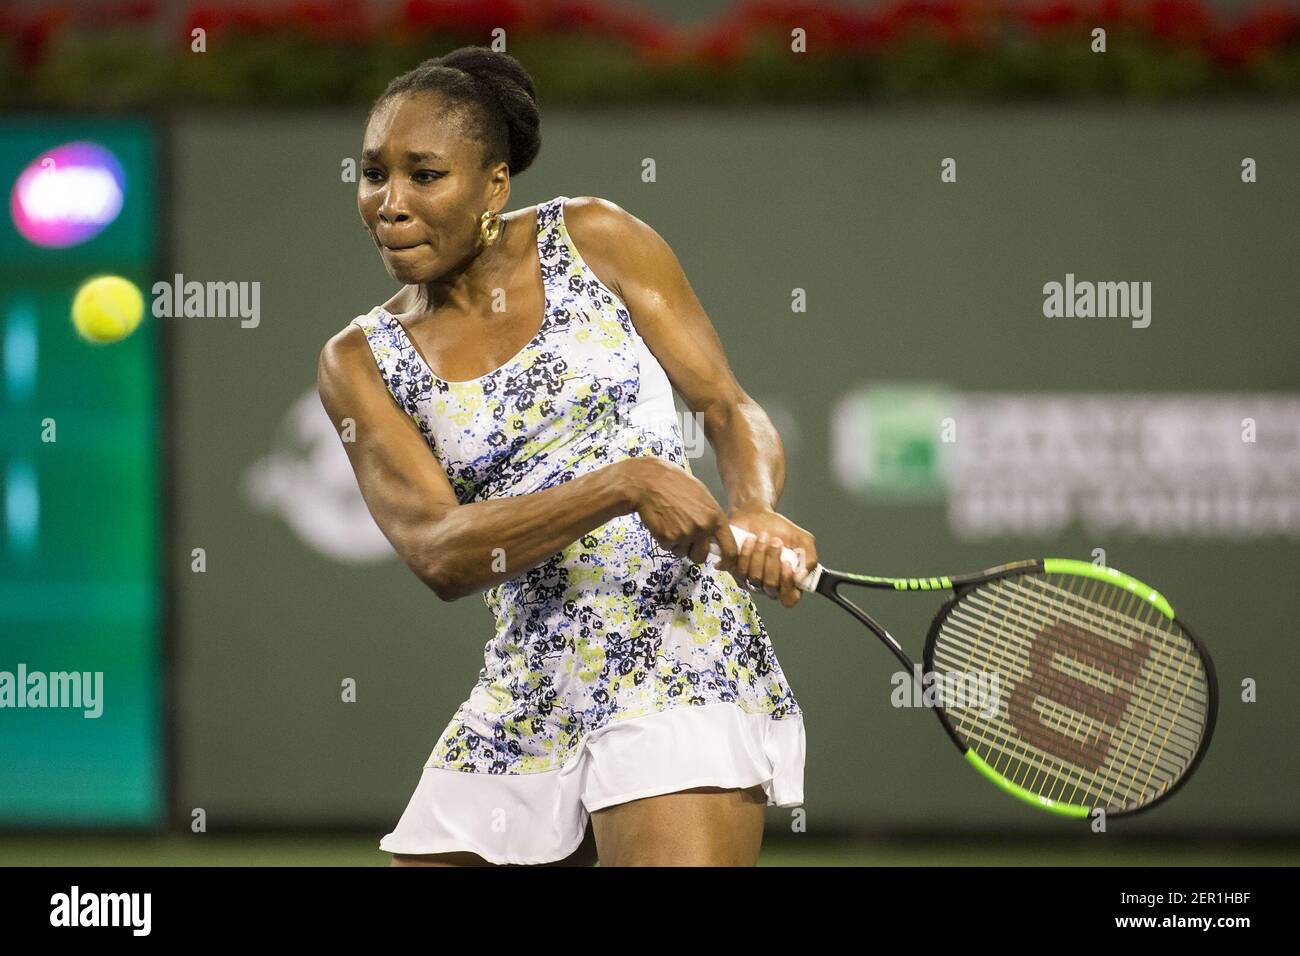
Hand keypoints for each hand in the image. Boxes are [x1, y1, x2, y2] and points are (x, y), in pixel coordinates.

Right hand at [622, 458, 739, 570]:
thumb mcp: (703, 498)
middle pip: (702, 557)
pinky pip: (668, 548)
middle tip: (686, 538)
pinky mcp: (667, 539)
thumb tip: (716, 537)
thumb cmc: (677, 485)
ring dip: (677, 545)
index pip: (730, 549)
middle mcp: (703, 529)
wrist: (650, 483)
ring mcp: (685, 535)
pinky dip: (664, 540)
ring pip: (683, 553)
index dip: (728, 561)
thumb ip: (711, 518)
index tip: (722, 564)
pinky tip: (662, 523)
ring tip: (671, 524)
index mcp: (716, 518)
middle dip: (693, 551)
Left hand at [726, 507, 817, 608]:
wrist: (756, 515)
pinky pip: (739, 570)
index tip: (787, 564)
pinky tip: (750, 539)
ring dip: (760, 554)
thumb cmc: (779, 529)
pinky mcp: (735, 572)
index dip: (788, 585)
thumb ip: (810, 558)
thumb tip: (801, 577)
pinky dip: (746, 552)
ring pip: (755, 578)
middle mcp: (769, 586)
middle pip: (771, 586)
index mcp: (788, 582)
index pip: (789, 599)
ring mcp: (750, 581)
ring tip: (763, 536)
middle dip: (773, 561)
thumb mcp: (802, 540)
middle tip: (776, 541)